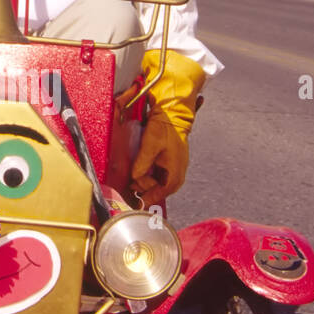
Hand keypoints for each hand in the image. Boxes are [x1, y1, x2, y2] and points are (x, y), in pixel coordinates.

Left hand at [121, 51, 206, 205]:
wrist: (173, 112)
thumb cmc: (164, 127)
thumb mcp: (150, 145)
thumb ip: (142, 163)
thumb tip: (135, 177)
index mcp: (175, 169)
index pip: (164, 191)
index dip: (152, 197)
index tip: (140, 202)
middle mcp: (178, 169)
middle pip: (163, 189)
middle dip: (149, 190)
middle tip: (135, 186)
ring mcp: (176, 164)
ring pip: (162, 182)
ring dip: (150, 183)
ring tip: (137, 179)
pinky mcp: (172, 159)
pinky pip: (162, 174)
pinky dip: (152, 176)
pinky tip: (143, 171)